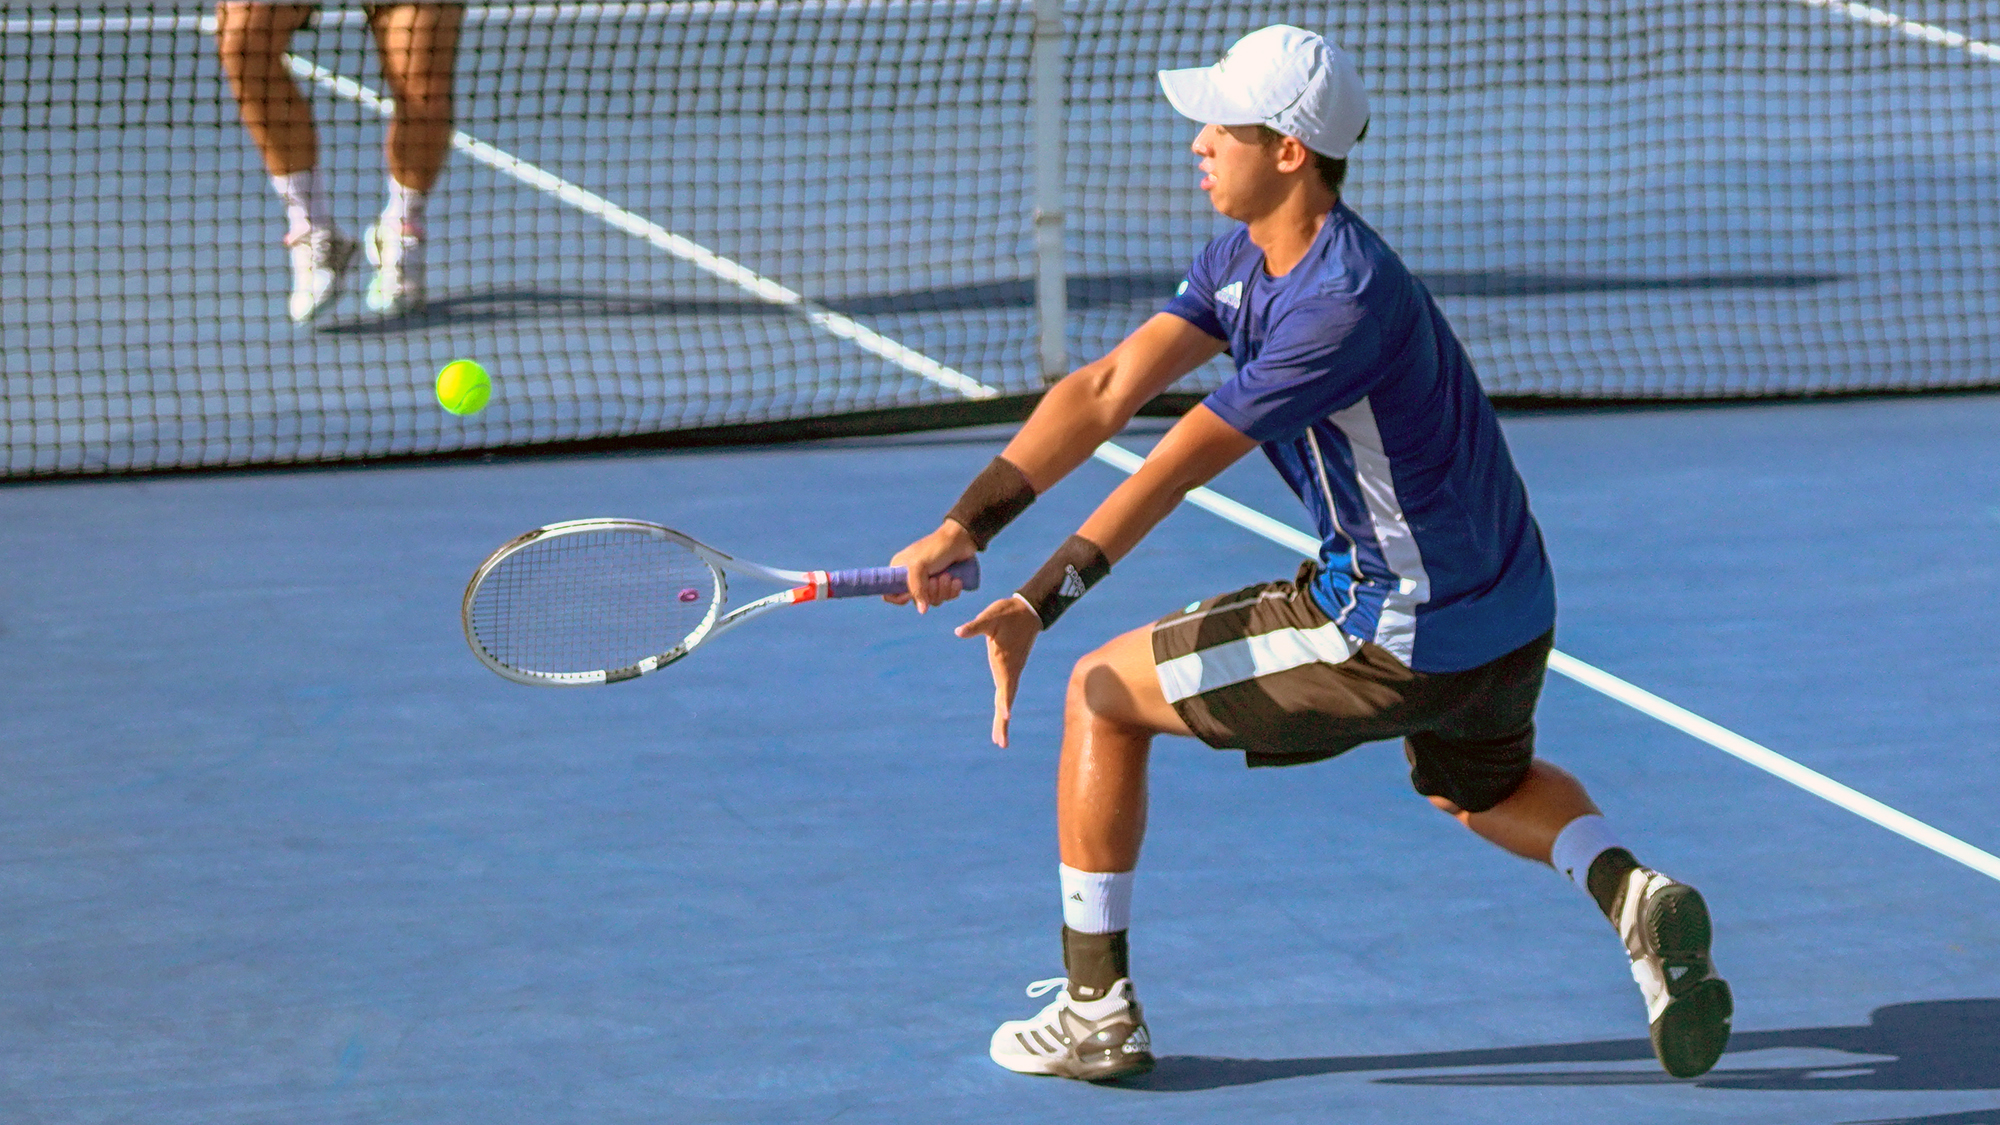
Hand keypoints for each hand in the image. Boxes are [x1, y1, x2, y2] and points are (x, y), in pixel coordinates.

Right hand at [885, 521, 976, 611]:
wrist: (961, 539)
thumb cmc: (936, 548)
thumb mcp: (919, 566)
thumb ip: (917, 589)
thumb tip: (922, 611)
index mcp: (900, 570)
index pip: (890, 594)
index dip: (900, 598)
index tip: (911, 593)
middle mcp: (913, 577)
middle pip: (916, 601)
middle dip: (930, 593)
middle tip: (937, 579)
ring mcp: (929, 581)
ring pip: (933, 601)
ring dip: (943, 590)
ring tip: (948, 576)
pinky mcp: (944, 583)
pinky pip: (947, 598)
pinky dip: (953, 591)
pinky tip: (957, 580)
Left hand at [954, 595, 1040, 747]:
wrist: (1028, 610)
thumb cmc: (1007, 612)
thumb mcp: (990, 617)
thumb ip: (975, 626)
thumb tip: (958, 631)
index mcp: (1004, 661)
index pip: (1006, 685)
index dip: (1005, 701)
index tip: (1006, 716)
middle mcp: (1010, 670)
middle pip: (1006, 700)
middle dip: (1003, 722)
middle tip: (1001, 744)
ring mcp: (1012, 670)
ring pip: (1007, 698)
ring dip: (1003, 719)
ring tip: (1000, 740)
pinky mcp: (1012, 669)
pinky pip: (1008, 691)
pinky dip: (1004, 706)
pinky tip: (1003, 715)